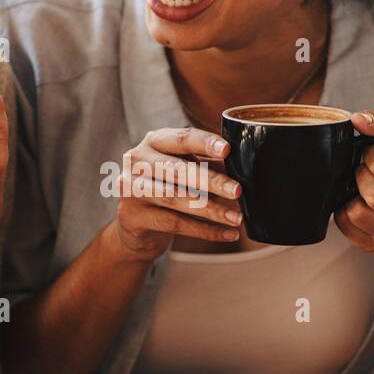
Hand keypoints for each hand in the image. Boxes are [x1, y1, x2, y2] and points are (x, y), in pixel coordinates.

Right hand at [108, 127, 243, 261]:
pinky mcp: (132, 216)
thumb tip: (243, 165)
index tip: (227, 149)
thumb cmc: (167, 189)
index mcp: (154, 141)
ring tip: (237, 218)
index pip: (181, 138)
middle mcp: (137, 161)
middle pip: (178, 170)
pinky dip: (204, 231)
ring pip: (176, 199)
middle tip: (238, 191)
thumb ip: (207, 163)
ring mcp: (131, 188)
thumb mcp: (184, 170)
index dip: (205, 143)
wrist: (135, 226)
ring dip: (211, 210)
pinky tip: (227, 234)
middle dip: (211, 181)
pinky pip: (174, 224)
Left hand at [334, 111, 373, 252]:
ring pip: (359, 214)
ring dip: (349, 199)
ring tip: (354, 192)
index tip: (368, 153)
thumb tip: (358, 119)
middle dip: (359, 180)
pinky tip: (350, 207)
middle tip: (359, 174)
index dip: (369, 155)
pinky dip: (342, 216)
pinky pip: (348, 230)